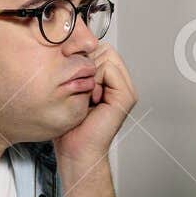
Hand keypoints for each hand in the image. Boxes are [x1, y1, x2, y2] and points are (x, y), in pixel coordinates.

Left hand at [53, 45, 136, 171]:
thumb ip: (77, 68)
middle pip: (104, 48)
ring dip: (90, 72)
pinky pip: (110, 69)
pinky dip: (96, 79)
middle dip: (86, 62)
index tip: (70, 71)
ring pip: (107, 55)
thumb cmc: (69, 126)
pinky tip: (92, 98)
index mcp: (108, 79)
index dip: (82, 54)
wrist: (76, 150)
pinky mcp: (126, 96)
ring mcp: (125, 89)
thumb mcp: (70, 89)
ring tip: (86, 94)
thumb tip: (70, 46)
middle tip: (79, 87)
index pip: (99, 48)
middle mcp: (119, 82)